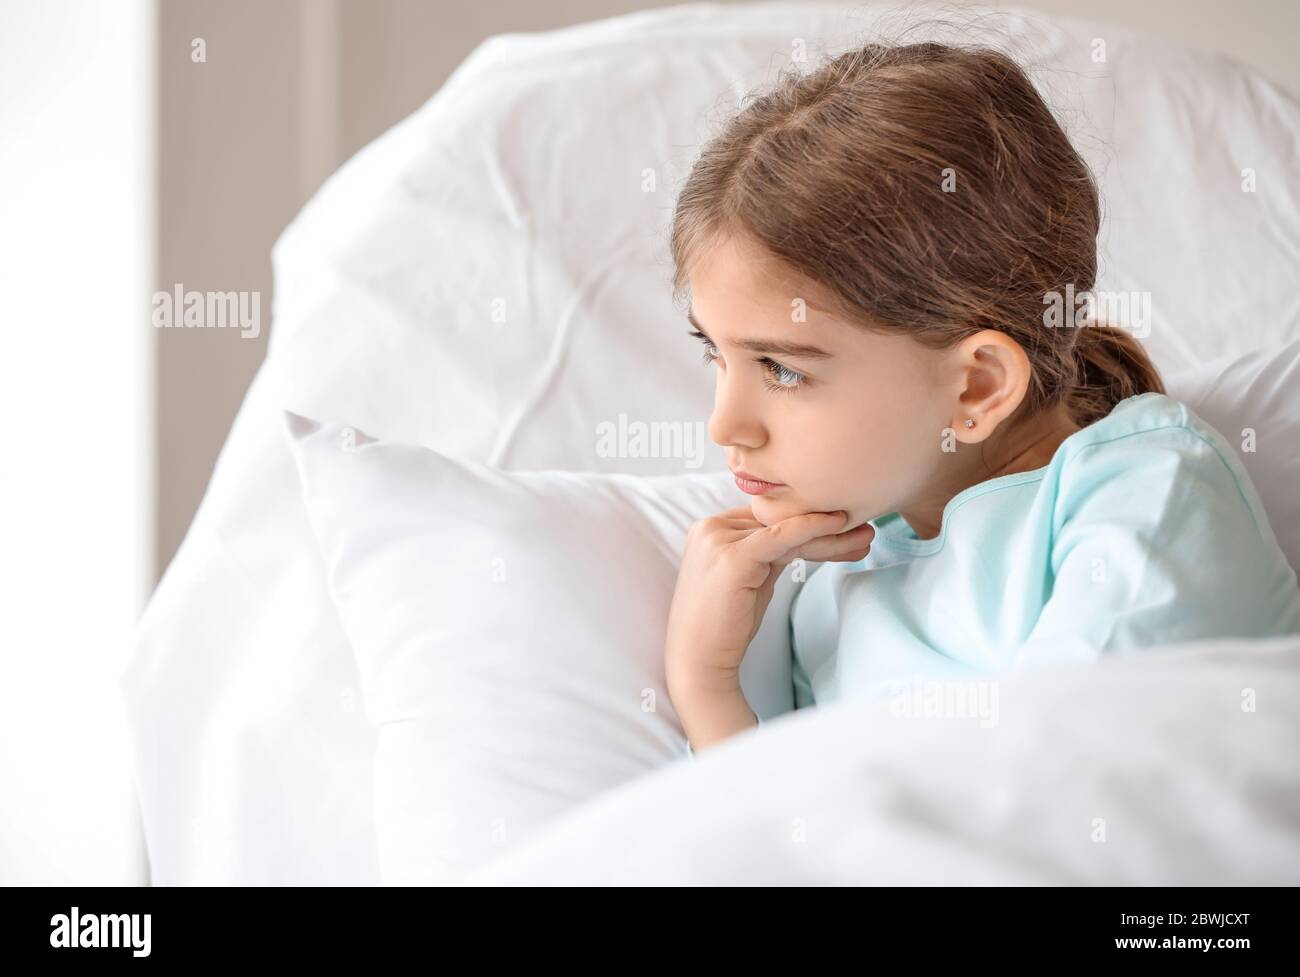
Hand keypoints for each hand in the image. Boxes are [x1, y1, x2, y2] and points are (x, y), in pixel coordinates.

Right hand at [664, 505, 874, 688]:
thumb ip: (770, 552)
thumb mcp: (751, 578)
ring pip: (785, 529)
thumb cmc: (726, 626)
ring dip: (830, 532)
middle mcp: (709, 528)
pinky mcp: (731, 557)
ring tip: (865, 536)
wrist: (699, 661)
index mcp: (710, 529)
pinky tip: (838, 525)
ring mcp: (717, 540)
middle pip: (778, 520)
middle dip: (824, 525)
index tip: (846, 525)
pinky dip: (811, 528)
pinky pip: (781, 537)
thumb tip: (806, 536)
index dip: (807, 518)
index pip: (767, 516)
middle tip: (865, 529)